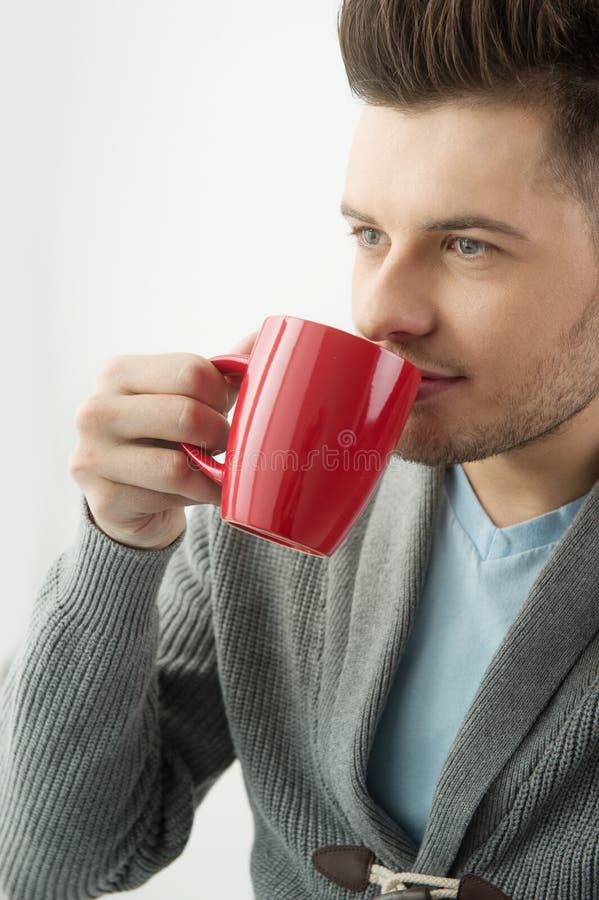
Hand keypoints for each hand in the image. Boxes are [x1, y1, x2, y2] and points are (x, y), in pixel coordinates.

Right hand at [68, 332, 257, 549]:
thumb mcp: (187, 398)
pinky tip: (203, 492)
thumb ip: (220, 370)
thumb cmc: (164, 437)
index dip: (221, 393)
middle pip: (188, 415)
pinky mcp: (104, 500)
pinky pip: (173, 498)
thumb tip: (263, 338)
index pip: (191, 371)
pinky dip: (202, 496)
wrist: (126, 498)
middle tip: (222, 443)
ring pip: (179, 465)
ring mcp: (93, 457)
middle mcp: (95, 410)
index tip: (222, 407)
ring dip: (212, 470)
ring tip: (215, 468)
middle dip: (219, 433)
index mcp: (117, 373)